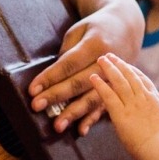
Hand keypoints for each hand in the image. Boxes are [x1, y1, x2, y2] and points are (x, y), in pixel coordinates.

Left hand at [29, 1, 141, 134]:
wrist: (125, 28)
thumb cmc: (94, 29)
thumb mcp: (79, 31)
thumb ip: (67, 52)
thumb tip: (53, 77)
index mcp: (96, 44)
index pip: (69, 63)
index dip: (50, 77)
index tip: (33, 90)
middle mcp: (107, 64)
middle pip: (79, 83)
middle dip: (56, 96)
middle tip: (37, 107)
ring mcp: (115, 78)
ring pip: (92, 98)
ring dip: (74, 113)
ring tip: (57, 126)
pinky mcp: (117, 88)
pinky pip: (104, 106)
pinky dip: (92, 119)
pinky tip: (80, 130)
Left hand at [89, 53, 158, 153]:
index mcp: (154, 98)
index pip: (142, 79)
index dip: (132, 69)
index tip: (124, 63)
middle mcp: (143, 97)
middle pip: (129, 76)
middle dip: (118, 64)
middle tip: (108, 55)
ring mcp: (132, 104)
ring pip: (119, 81)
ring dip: (109, 69)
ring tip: (100, 60)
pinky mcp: (121, 114)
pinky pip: (109, 96)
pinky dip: (100, 86)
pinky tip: (93, 78)